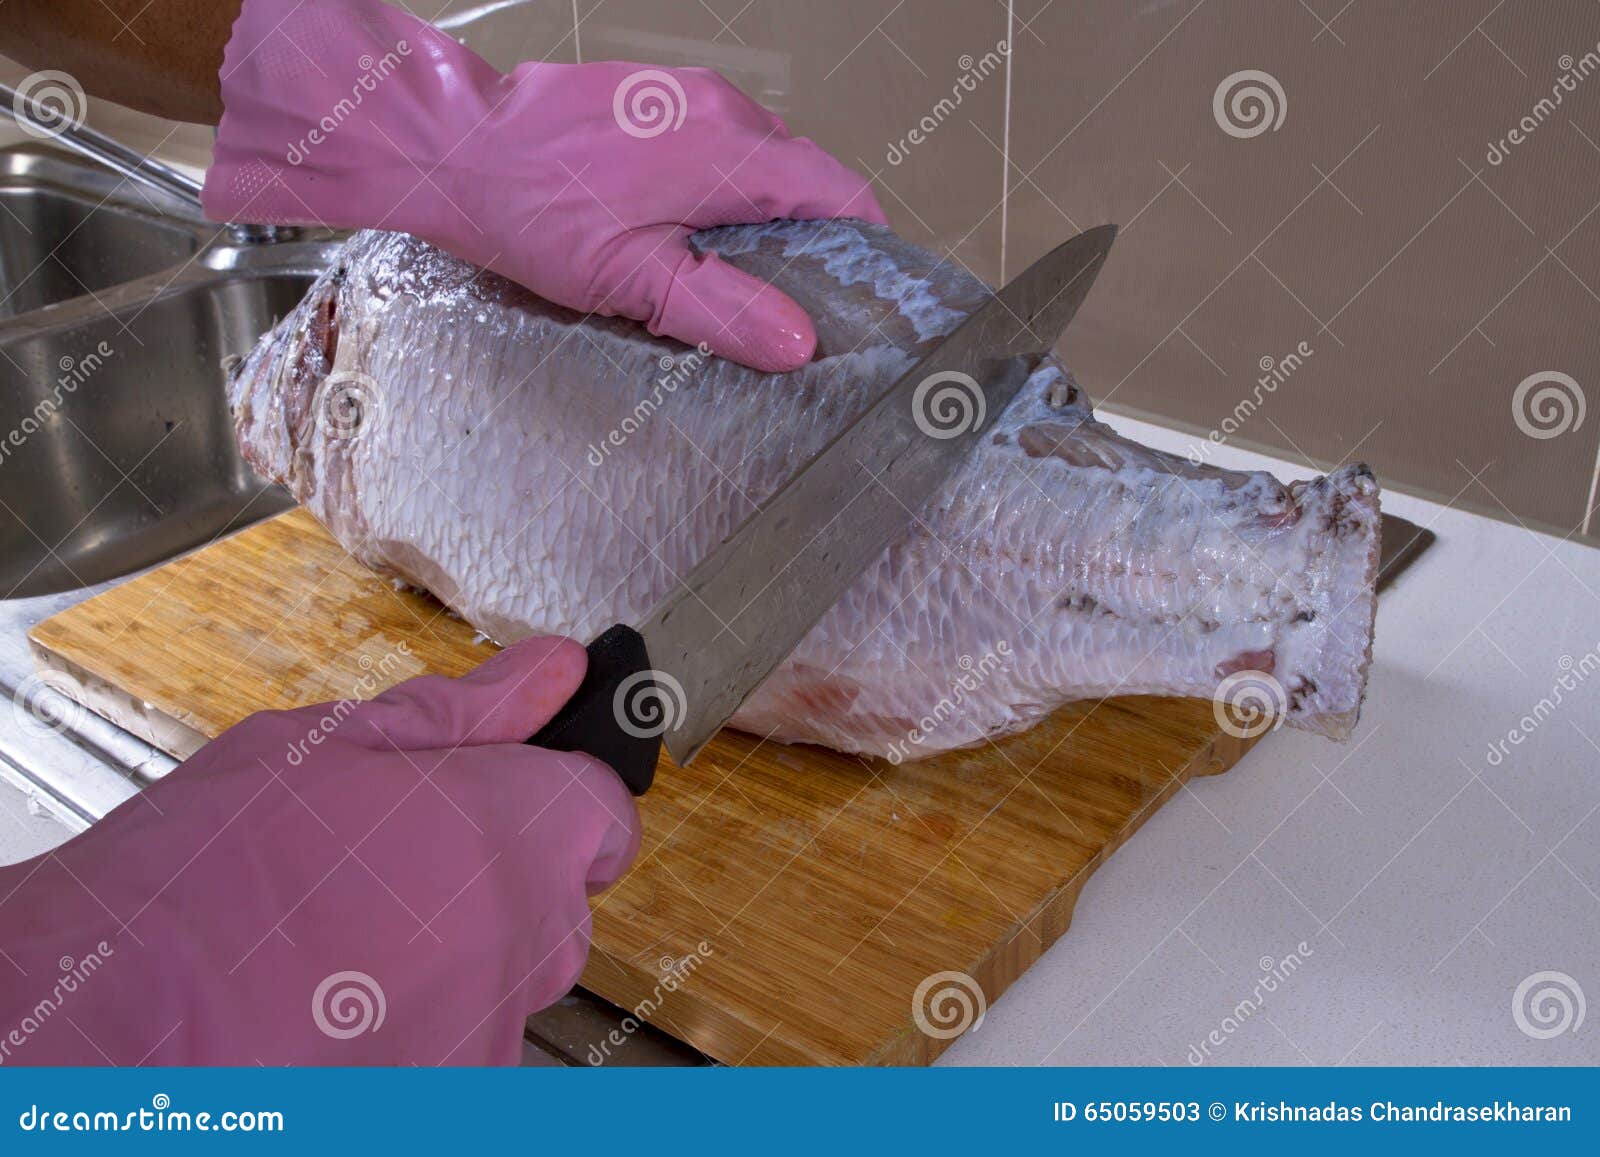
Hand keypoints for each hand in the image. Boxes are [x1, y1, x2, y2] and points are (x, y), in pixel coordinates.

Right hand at [0, 637, 637, 1065]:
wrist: (120, 1024)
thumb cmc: (209, 880)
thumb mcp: (329, 748)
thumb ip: (463, 713)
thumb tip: (547, 673)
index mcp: (519, 832)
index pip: (603, 808)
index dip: (552, 793)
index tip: (504, 790)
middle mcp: (532, 940)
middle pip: (555, 899)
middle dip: (492, 878)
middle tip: (386, 866)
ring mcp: (495, 1035)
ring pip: (503, 981)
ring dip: (448, 961)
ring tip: (341, 944)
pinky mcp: (453, 1103)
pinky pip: (458, 1047)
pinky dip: (413, 1030)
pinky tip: (333, 1010)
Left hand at [202, 0, 885, 371]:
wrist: (454, 146)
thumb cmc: (534, 207)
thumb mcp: (634, 279)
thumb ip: (724, 309)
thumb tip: (799, 343)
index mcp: (734, 150)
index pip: (843, 195)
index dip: (866, 252)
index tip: (863, 300)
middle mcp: (724, 110)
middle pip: (806, 183)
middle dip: (809, 246)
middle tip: (789, 311)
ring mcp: (688, 99)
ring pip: (760, 167)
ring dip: (760, 223)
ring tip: (729, 281)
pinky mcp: (656, 102)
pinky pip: (719, 149)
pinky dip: (721, 196)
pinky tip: (685, 240)